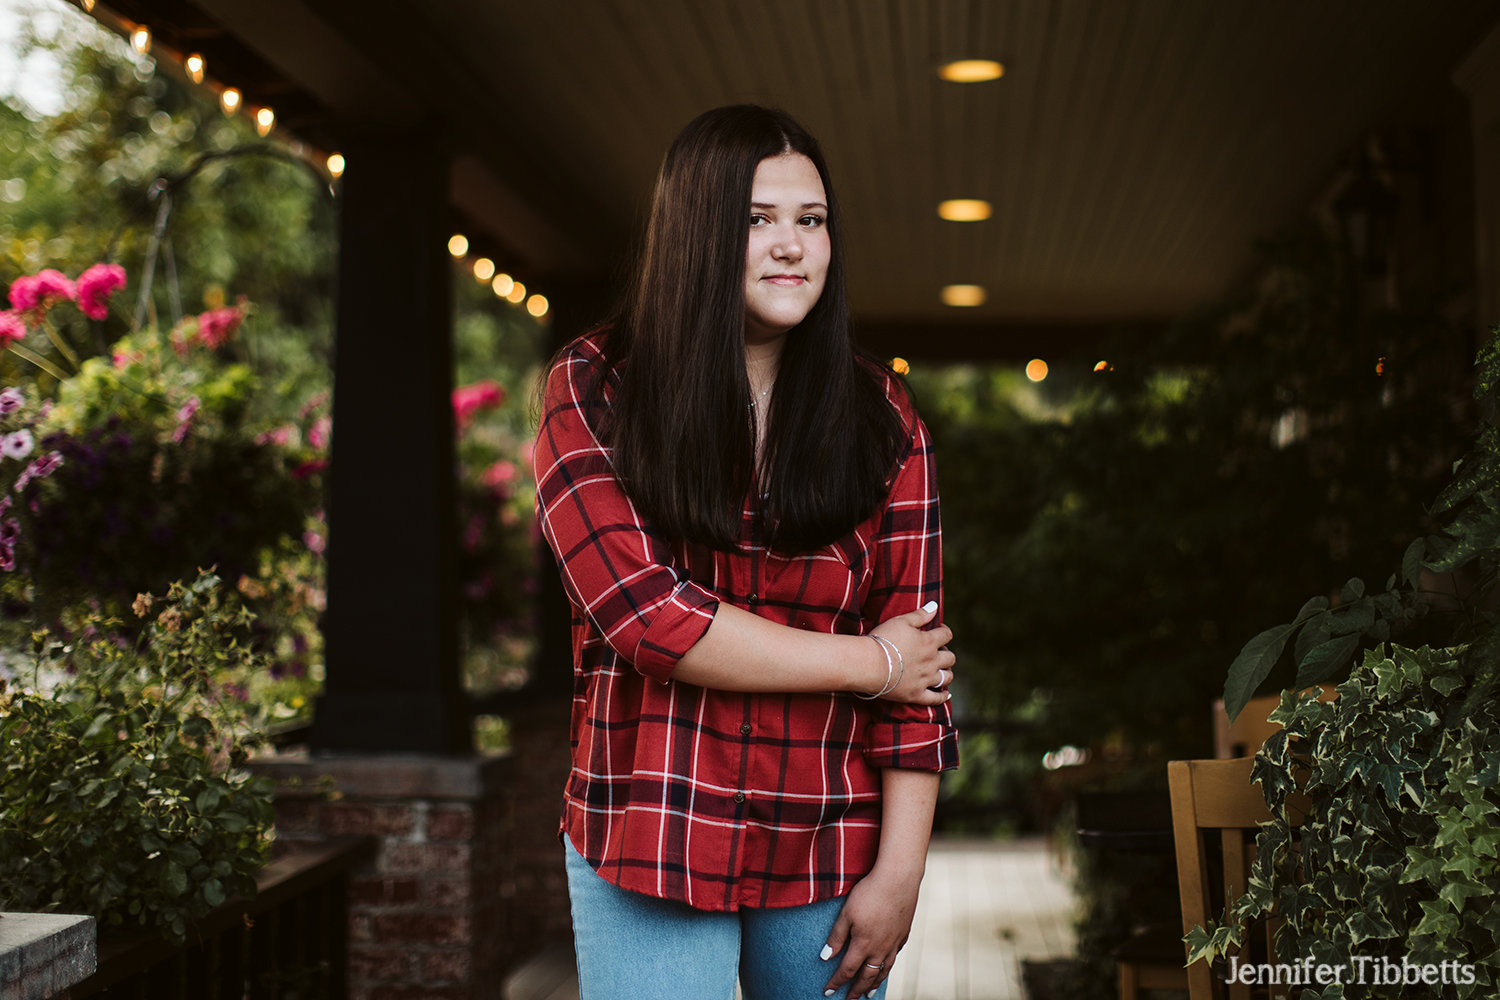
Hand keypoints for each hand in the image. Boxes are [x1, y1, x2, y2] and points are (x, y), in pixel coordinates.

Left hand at [820, 862, 922, 997]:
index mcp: (864, 944)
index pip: (847, 970)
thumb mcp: (846, 913)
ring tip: (869, 993)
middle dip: (856, 989)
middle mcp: (880, 948)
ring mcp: (894, 943)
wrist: (898, 879)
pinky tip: (885, 966)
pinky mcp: (904, 934)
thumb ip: (836, 936)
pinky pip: (895, 957)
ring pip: (883, 970)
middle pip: (867, 976)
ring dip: (874, 984)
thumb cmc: (869, 893)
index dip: (836, 982)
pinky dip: (887, 967)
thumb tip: (825, 957)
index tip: (828, 991)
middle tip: (849, 999)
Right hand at [867, 602, 954, 704]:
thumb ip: (920, 614)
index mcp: (929, 641)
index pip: (946, 634)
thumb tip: (935, 606)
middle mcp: (932, 661)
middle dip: (946, 654)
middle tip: (937, 653)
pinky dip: (943, 696)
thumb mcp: (901, 621)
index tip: (938, 631)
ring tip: (942, 671)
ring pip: (946, 677)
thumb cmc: (883, 639)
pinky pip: (936, 698)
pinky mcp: (917, 694)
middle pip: (950, 658)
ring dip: (946, 673)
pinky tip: (945, 693)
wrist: (869, 664)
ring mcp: (925, 679)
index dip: (944, 631)